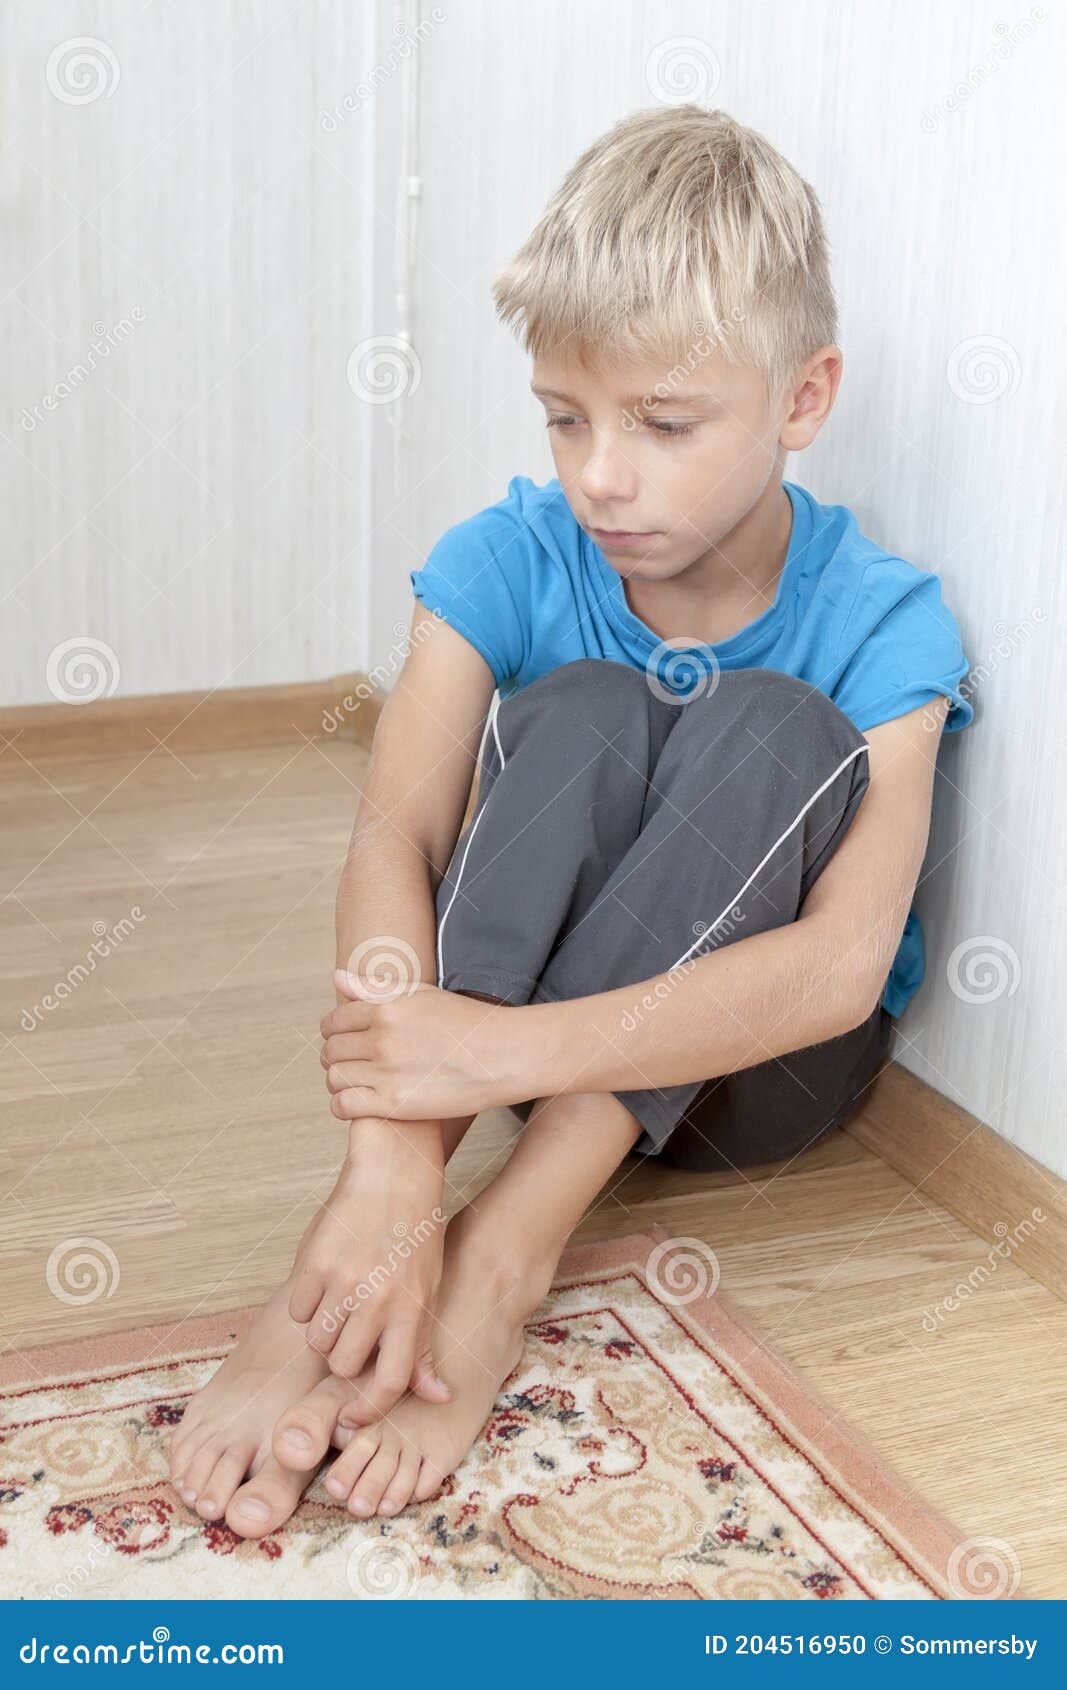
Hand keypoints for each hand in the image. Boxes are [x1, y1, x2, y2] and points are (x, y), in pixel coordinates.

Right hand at [288, 1119, 450, 1420]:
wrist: (394, 1175)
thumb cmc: (416, 1235)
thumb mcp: (430, 1289)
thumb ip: (424, 1345)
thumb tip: (436, 1396)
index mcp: (412, 1309)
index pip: (389, 1381)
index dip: (369, 1408)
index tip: (353, 1415)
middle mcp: (378, 1299)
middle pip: (342, 1366)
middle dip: (343, 1359)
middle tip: (352, 1334)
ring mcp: (344, 1280)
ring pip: (316, 1342)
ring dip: (324, 1333)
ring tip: (340, 1305)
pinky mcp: (316, 1261)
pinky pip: (298, 1310)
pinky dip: (306, 1305)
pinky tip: (325, 1283)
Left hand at [320, 968, 527, 1120]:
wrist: (505, 1056)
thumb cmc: (467, 1023)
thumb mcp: (422, 995)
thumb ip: (375, 988)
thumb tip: (336, 978)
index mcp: (386, 1009)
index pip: (334, 1021)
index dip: (333, 1032)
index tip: (344, 1039)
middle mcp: (381, 1039)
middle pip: (331, 1051)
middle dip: (335, 1056)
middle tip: (352, 1062)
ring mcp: (386, 1072)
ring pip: (335, 1078)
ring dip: (339, 1080)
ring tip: (357, 1081)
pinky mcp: (394, 1103)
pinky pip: (344, 1105)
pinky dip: (343, 1105)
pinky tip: (359, 1102)